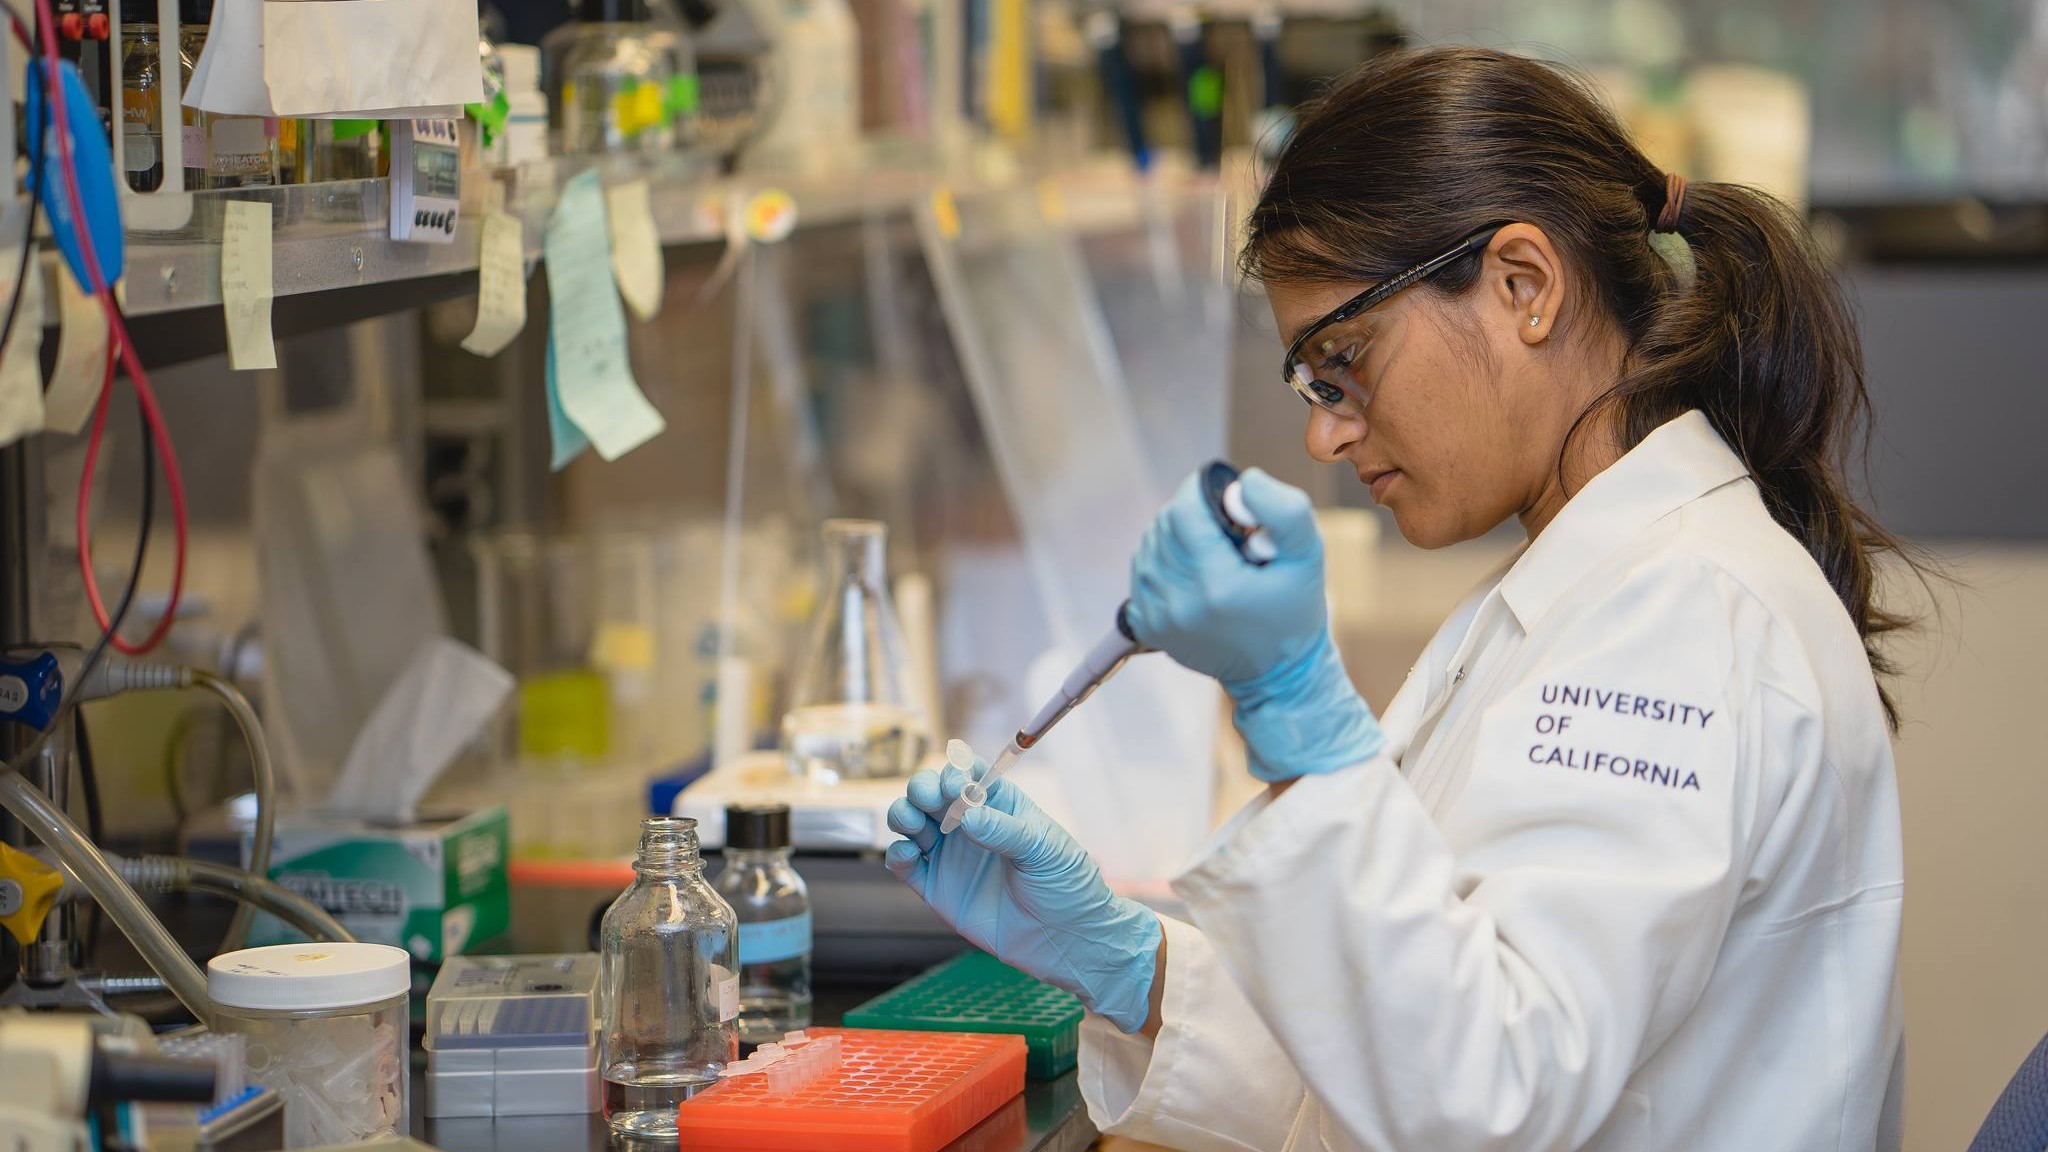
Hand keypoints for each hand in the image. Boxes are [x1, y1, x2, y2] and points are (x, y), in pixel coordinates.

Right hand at [884, 761, 1159, 1032]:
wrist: (1066, 940)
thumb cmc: (1066, 885)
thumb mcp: (1045, 850)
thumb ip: (1005, 831)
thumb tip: (968, 815)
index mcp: (999, 805)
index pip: (967, 774)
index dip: (954, 772)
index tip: (953, 784)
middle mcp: (970, 825)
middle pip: (931, 793)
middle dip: (921, 788)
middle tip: (926, 800)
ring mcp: (951, 856)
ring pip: (911, 823)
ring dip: (903, 815)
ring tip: (913, 825)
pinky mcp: (937, 888)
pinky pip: (905, 864)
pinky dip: (897, 854)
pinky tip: (909, 854)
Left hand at [1125, 467, 1385, 780]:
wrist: (1277, 674)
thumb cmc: (1295, 612)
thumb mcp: (1308, 557)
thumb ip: (1284, 511)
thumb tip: (1243, 481)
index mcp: (1216, 585)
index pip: (1182, 513)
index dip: (1199, 493)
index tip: (1222, 498)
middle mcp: (1179, 603)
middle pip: (1163, 527)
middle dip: (1191, 514)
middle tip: (1225, 530)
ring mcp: (1159, 618)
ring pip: (1149, 546)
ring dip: (1175, 536)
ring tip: (1211, 550)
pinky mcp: (1149, 627)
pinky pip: (1141, 572)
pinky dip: (1162, 562)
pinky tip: (1193, 571)